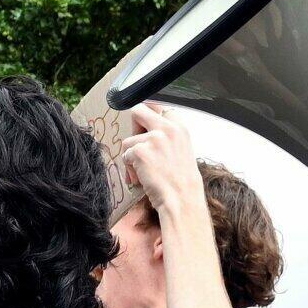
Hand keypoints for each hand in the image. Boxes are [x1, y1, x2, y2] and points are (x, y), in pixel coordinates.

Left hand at [118, 103, 207, 225]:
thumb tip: (146, 133)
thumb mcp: (182, 151)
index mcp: (180, 128)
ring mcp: (154, 139)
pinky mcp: (140, 151)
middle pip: (138, 111)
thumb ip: (167, 138)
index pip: (157, 107)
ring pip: (128, 141)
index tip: (145, 128)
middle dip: (134, 128)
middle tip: (138, 146)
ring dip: (132, 158)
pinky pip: (125, 155)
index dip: (148, 119)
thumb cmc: (182, 182)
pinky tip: (142, 178)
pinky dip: (130, 169)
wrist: (182, 201)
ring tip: (144, 173)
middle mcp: (167, 129)